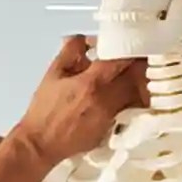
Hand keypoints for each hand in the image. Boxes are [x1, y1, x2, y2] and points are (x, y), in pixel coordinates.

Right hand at [13, 34, 146, 166]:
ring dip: (140, 86)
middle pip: (136, 78)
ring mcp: (111, 117)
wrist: (41, 143)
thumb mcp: (52, 74)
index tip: (133, 46)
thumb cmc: (44, 110)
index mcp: (91, 82)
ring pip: (138, 96)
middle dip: (139, 67)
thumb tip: (88, 38)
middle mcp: (106, 99)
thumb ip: (70, 51)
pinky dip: (133, 104)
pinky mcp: (112, 130)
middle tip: (139, 61)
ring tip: (136, 80)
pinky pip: (130, 112)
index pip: (122, 61)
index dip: (130, 51)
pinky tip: (128, 99)